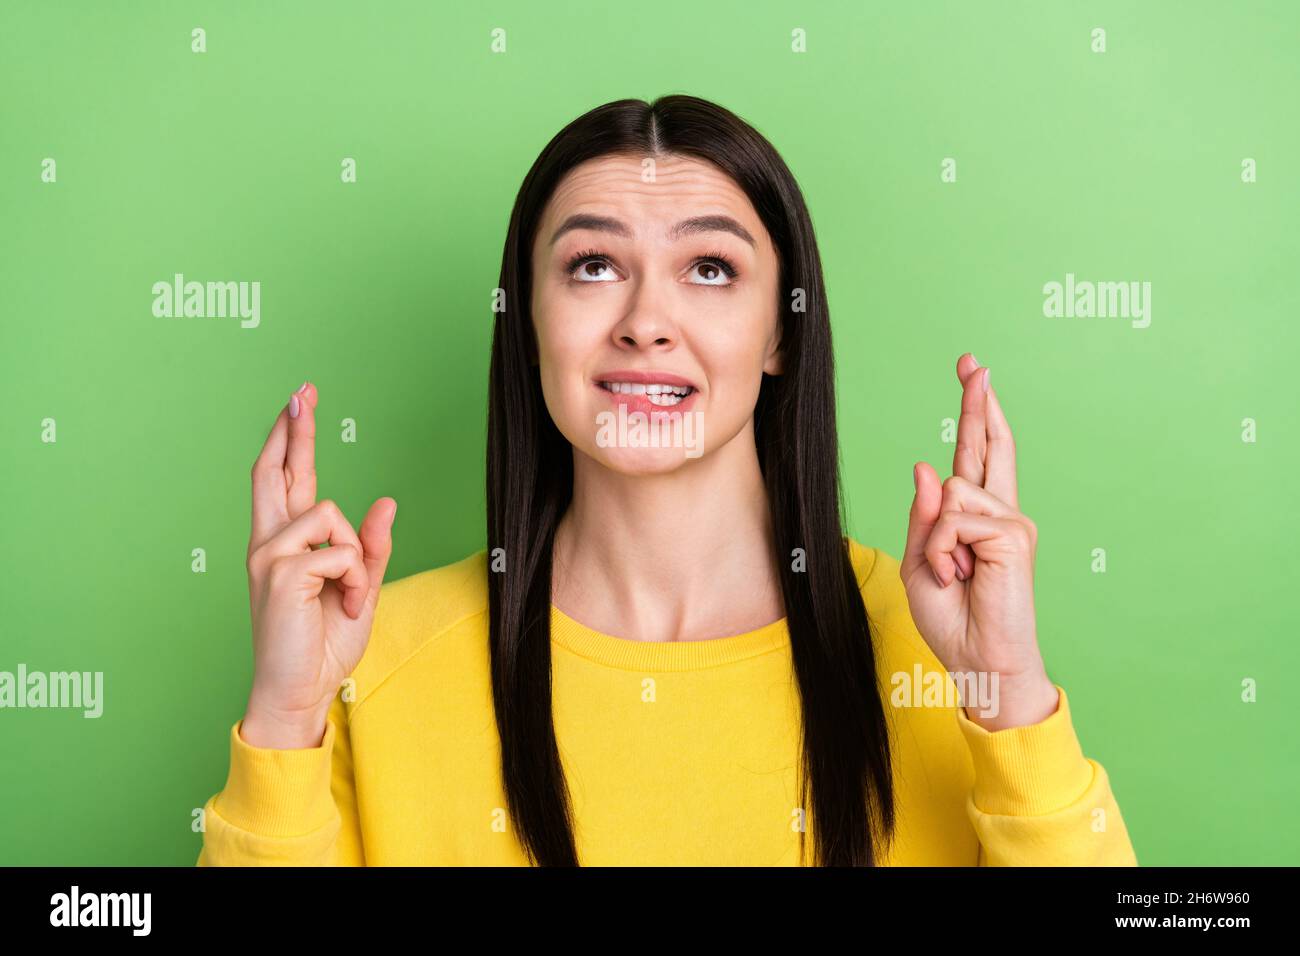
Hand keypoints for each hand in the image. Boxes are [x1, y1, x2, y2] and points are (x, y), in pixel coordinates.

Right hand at [241, 381, 396, 747]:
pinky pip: (340, 551)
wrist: (303, 690)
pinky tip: (342, 606)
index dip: (292, 439)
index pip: (285, 480)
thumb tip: (386, 502)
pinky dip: (355, 579)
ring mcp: (270, 556)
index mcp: (285, 545)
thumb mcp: (360, 589)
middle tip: (303, 391)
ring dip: (357, 558)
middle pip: (278, 471)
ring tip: (349, 597)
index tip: (299, 402)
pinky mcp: (280, 572)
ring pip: (331, 515)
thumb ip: (371, 547)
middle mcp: (269, 543)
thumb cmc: (323, 644)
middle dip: (294, 429)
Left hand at [900, 354, 1058, 730]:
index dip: (976, 413)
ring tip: (949, 574)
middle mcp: (999, 512)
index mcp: (976, 517)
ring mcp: (1011, 521)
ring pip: (952, 492)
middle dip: (978, 402)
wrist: (979, 662)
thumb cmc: (952, 619)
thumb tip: (927, 464)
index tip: (974, 371)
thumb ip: (924, 515)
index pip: (977, 455)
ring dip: (934, 539)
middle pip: (988, 445)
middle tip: (973, 361)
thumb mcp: (920, 561)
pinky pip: (956, 519)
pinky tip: (958, 575)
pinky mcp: (1014, 535)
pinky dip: (943, 551)